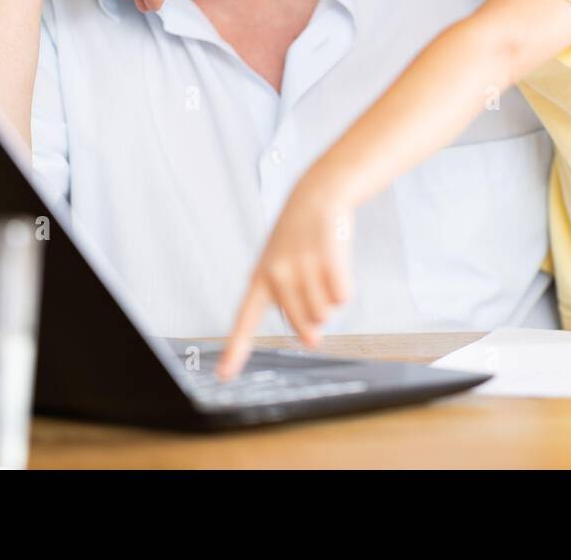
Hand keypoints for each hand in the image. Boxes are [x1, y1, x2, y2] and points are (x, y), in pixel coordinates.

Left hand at [216, 177, 354, 380]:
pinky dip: (345, 288)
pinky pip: (343, 296)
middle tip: (316, 286)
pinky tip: (338, 265)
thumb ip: (293, 308)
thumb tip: (313, 342)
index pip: (245, 321)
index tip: (224, 377)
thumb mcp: (283, 267)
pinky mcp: (328, 257)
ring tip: (324, 271)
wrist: (317, 194)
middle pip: (304, 324)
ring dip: (331, 299)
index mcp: (260, 278)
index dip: (236, 350)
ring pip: (325, 313)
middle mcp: (277, 275)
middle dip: (316, 317)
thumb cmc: (299, 238)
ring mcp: (302, 265)